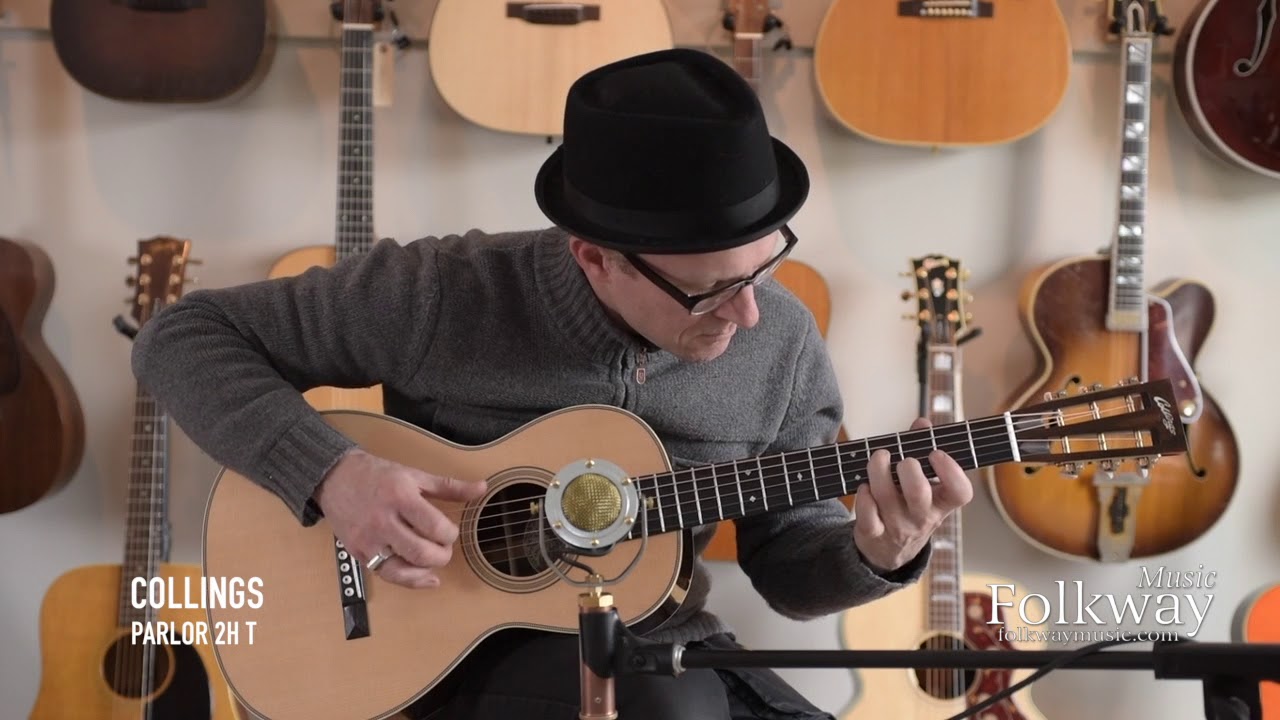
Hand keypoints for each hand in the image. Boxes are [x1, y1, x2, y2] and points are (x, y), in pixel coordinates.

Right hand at [312, 448, 486, 587]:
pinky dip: (410, 581)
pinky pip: (388, 575)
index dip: (450, 534)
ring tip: (433, 559)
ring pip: (404, 569)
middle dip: (442, 555)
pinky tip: (425, 579)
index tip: (449, 531)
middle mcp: (383, 520)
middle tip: (444, 548)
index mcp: (400, 496)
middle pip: (421, 552)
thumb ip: (450, 486)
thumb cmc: (378, 475)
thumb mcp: (415, 475)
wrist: (335, 477)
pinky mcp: (359, 552)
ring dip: (427, 569)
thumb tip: (482, 488)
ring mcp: (369, 539)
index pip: (434, 527)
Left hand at [852, 418, 973, 572]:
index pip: (960, 493)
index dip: (952, 471)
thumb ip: (923, 449)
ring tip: (879, 457)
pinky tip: (865, 486)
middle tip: (904, 460)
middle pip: (919, 493)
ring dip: (878, 471)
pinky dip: (863, 496)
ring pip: (886, 497)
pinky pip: (867, 514)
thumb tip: (922, 423)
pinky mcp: (873, 533)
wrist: (891, 550)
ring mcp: (897, 526)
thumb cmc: (909, 506)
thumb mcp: (925, 484)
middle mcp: (922, 518)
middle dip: (908, 469)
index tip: (937, 453)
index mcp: (941, 504)